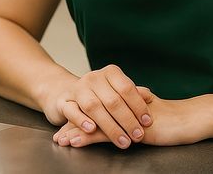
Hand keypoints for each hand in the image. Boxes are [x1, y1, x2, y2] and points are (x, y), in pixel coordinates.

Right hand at [40, 65, 154, 148]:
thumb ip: (132, 94)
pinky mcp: (63, 102)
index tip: (147, 122)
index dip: (138, 105)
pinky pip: (72, 110)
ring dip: (110, 126)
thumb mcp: (116, 91)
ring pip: (94, 107)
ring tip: (122, 140)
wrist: (67, 93)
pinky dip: (82, 120)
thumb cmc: (99, 94)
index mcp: (110, 73)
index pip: (126, 88)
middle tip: (137, 136)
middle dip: (127, 120)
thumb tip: (149, 96)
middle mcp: (93, 78)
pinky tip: (92, 130)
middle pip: (112, 100)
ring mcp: (77, 89)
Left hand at [52, 96, 212, 148]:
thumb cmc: (174, 119)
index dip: (83, 116)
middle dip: (74, 125)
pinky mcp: (130, 126)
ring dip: (76, 132)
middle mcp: (123, 104)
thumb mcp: (150, 114)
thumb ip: (137, 109)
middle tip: (58, 136)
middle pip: (92, 112)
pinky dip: (88, 138)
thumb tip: (131, 106)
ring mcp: (126, 114)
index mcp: (126, 100)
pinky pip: (105, 133)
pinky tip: (76, 142)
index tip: (67, 125)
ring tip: (61, 141)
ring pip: (95, 122)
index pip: (99, 106)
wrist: (192, 119)